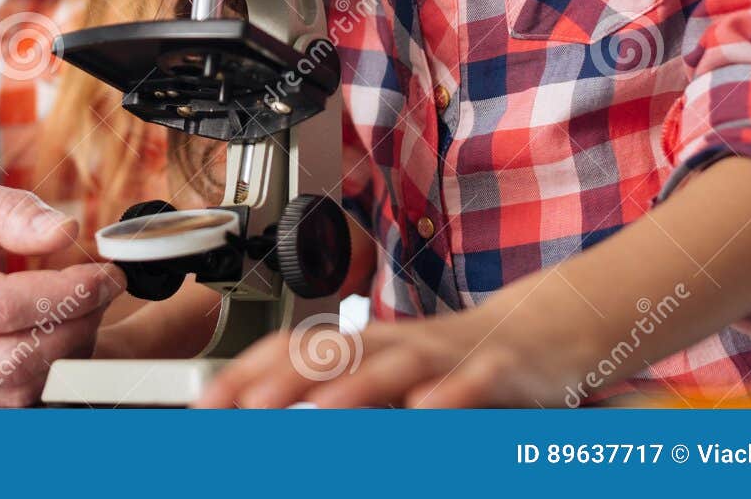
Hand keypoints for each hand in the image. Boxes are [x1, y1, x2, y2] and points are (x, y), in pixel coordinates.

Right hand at [0, 173, 125, 406]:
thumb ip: (8, 210)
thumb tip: (66, 231)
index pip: (4, 308)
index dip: (67, 293)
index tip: (108, 273)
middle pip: (16, 359)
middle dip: (77, 324)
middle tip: (103, 288)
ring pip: (14, 390)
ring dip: (65, 353)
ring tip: (82, 308)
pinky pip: (0, 399)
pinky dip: (39, 370)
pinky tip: (55, 332)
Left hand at [194, 302, 582, 408]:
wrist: (545, 332)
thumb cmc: (458, 364)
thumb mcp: (392, 381)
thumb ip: (340, 399)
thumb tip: (266, 417)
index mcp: (367, 346)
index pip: (294, 350)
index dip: (247, 373)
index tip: (205, 405)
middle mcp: (399, 344)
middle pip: (334, 352)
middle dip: (284, 380)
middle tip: (243, 410)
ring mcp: (448, 356)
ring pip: (395, 365)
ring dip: (354, 389)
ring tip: (315, 415)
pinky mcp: (501, 372)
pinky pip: (474, 382)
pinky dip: (451, 397)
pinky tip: (428, 413)